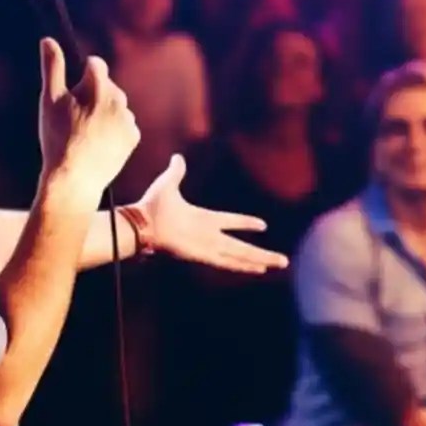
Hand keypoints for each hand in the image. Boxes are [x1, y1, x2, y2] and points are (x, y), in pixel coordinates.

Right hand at [37, 38, 139, 200]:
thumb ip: (52, 67)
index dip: (82, 75)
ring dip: (103, 111)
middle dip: (93, 94)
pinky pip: (124, 124)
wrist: (75, 179)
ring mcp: (128, 120)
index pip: (95, 64)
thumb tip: (48, 40)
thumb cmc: (58, 138)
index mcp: (99, 86)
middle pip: (106, 85)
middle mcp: (119, 100)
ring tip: (85, 131)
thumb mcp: (49, 100)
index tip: (73, 92)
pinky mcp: (133, 137)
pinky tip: (98, 141)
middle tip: (75, 117)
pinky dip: (113, 128)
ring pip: (115, 105)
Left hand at [129, 155, 289, 273]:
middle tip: (283, 259)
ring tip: (280, 264)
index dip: (246, 223)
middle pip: (243, 246)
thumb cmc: (153, 206)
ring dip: (261, 260)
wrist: (143, 222)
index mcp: (205, 219)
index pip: (231, 221)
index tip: (263, 224)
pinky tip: (258, 269)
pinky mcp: (204, 255)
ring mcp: (209, 247)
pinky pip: (228, 262)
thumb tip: (177, 157)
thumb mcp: (168, 183)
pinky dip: (244, 265)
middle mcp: (210, 236)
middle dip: (263, 253)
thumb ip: (176, 171)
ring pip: (241, 255)